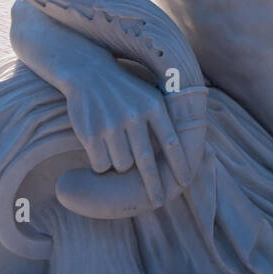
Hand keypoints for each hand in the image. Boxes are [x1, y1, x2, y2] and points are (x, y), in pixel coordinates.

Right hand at [63, 71, 192, 207]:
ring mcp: (112, 125)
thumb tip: (183, 155)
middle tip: (158, 201)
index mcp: (154, 106)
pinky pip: (101, 164)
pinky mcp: (91, 133)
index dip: (179, 165)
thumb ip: (164, 122)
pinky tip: (100, 147)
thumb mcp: (149, 96)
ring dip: (121, 165)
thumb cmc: (126, 90)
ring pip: (122, 165)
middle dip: (153, 186)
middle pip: (146, 162)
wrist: (89, 72)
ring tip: (116, 148)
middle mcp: (134, 116)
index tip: (184, 182)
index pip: (171, 142)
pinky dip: (101, 163)